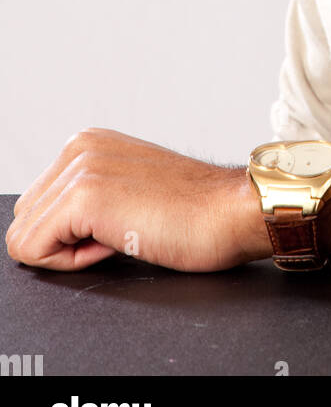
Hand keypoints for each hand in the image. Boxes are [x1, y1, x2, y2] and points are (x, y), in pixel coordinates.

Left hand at [5, 128, 271, 272]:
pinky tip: (116, 243)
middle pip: (26, 220)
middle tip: (122, 231)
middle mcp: (79, 146)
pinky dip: (72, 263)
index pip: (38, 208)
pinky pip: (34, 251)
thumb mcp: (130, 190)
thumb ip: (90, 196)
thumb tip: (57, 229)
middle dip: (66, 241)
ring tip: (122, 234)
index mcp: (88, 143)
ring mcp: (81, 168)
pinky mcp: (84, 196)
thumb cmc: (195, 212)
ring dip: (71, 252)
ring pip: (24, 238)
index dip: (75, 233)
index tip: (122, 223)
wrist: (231, 211)